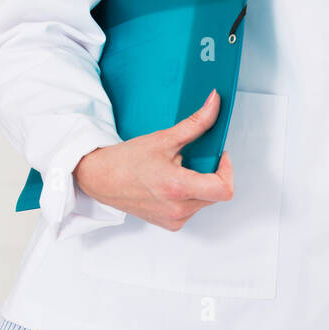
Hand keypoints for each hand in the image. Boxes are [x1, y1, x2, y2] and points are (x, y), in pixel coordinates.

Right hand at [73, 89, 233, 230]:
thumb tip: (214, 105)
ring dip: (200, 185)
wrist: (100, 178)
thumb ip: (196, 123)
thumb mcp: (164, 138)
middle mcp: (177, 209)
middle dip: (212, 174)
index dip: (227, 170)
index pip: (223, 189)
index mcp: (178, 188)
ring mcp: (173, 219)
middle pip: (215, 193)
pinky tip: (173, 183)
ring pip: (205, 201)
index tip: (220, 156)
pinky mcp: (169, 224)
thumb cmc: (126, 161)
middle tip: (194, 159)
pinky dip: (190, 195)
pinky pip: (192, 209)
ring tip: (178, 171)